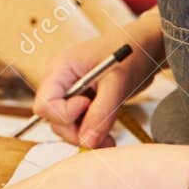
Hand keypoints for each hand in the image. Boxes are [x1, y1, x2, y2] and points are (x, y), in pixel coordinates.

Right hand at [35, 23, 161, 149]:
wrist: (144, 46)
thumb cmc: (131, 53)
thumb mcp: (118, 83)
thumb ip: (101, 113)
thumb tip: (87, 142)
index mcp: (61, 68)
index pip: (44, 104)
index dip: (65, 114)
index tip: (88, 106)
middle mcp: (60, 81)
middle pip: (54, 119)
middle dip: (77, 132)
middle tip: (104, 137)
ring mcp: (70, 92)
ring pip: (66, 125)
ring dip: (86, 136)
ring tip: (110, 138)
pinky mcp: (81, 101)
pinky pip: (78, 124)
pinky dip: (91, 133)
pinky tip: (107, 135)